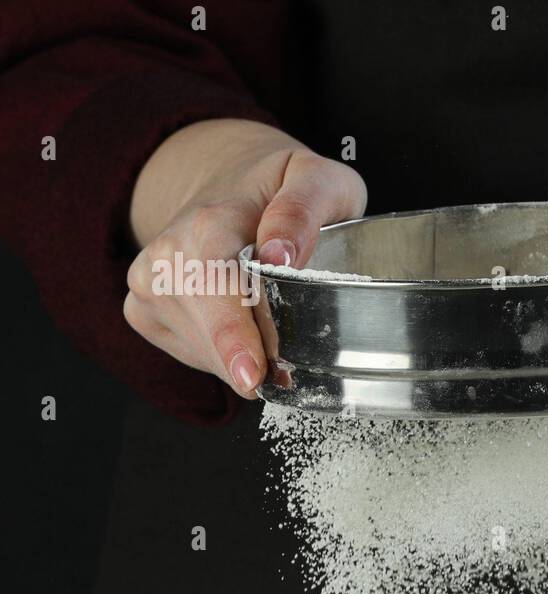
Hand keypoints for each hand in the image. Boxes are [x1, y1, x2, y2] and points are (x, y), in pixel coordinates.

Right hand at [125, 119, 366, 396]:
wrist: (231, 179)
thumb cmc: (284, 188)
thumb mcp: (319, 181)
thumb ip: (304, 210)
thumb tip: (279, 255)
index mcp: (212, 220)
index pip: (214, 284)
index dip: (232, 334)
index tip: (251, 374)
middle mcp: (170, 252)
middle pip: (207, 329)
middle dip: (248, 360)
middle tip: (284, 375)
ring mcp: (150, 281)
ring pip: (200, 349)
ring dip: (242, 357)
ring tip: (272, 332)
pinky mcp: (142, 307)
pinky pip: (188, 353)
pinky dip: (221, 357)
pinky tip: (242, 329)